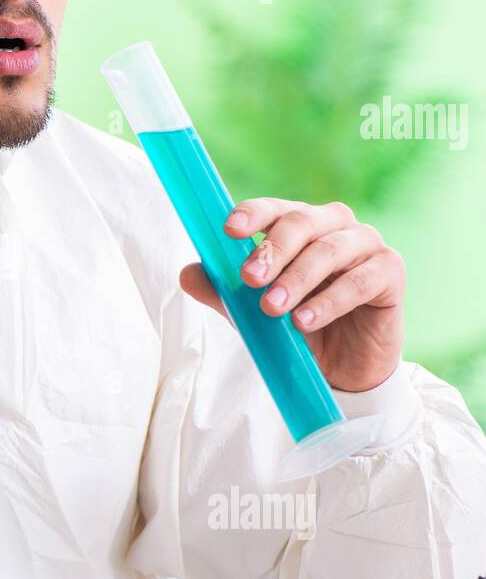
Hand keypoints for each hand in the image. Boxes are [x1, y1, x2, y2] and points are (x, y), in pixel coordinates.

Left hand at [178, 198, 405, 392]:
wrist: (344, 369)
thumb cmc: (300, 327)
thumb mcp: (254, 313)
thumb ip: (224, 292)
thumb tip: (187, 274)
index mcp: (302, 224)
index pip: (276, 208)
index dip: (253, 213)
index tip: (229, 230)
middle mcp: (335, 226)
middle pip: (303, 222)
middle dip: (273, 249)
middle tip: (249, 278)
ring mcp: (367, 245)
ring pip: (330, 250)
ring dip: (297, 279)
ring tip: (272, 308)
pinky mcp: (390, 273)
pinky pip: (360, 281)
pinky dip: (329, 301)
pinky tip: (305, 321)